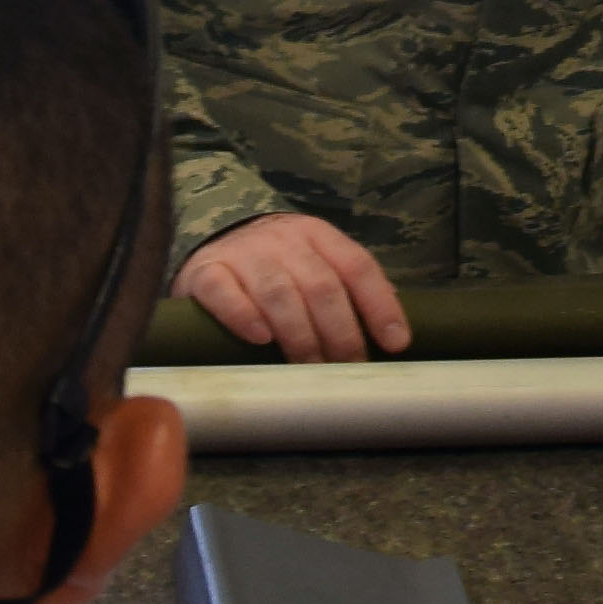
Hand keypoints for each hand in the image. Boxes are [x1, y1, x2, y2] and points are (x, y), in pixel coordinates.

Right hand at [181, 211, 413, 357]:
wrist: (212, 240)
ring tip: (311, 367)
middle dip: (341, 332)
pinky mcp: (206, 272)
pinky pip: (225, 293)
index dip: (380, 305)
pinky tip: (261, 339)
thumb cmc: (276, 263)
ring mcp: (243, 254)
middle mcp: (283, 240)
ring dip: (300, 335)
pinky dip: (244, 316)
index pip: (357, 266)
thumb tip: (392, 332)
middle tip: (348, 368)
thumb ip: (347, 288)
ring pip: (278, 293)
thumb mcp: (314, 261)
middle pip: (321, 285)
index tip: (396, 344)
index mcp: (317, 235)